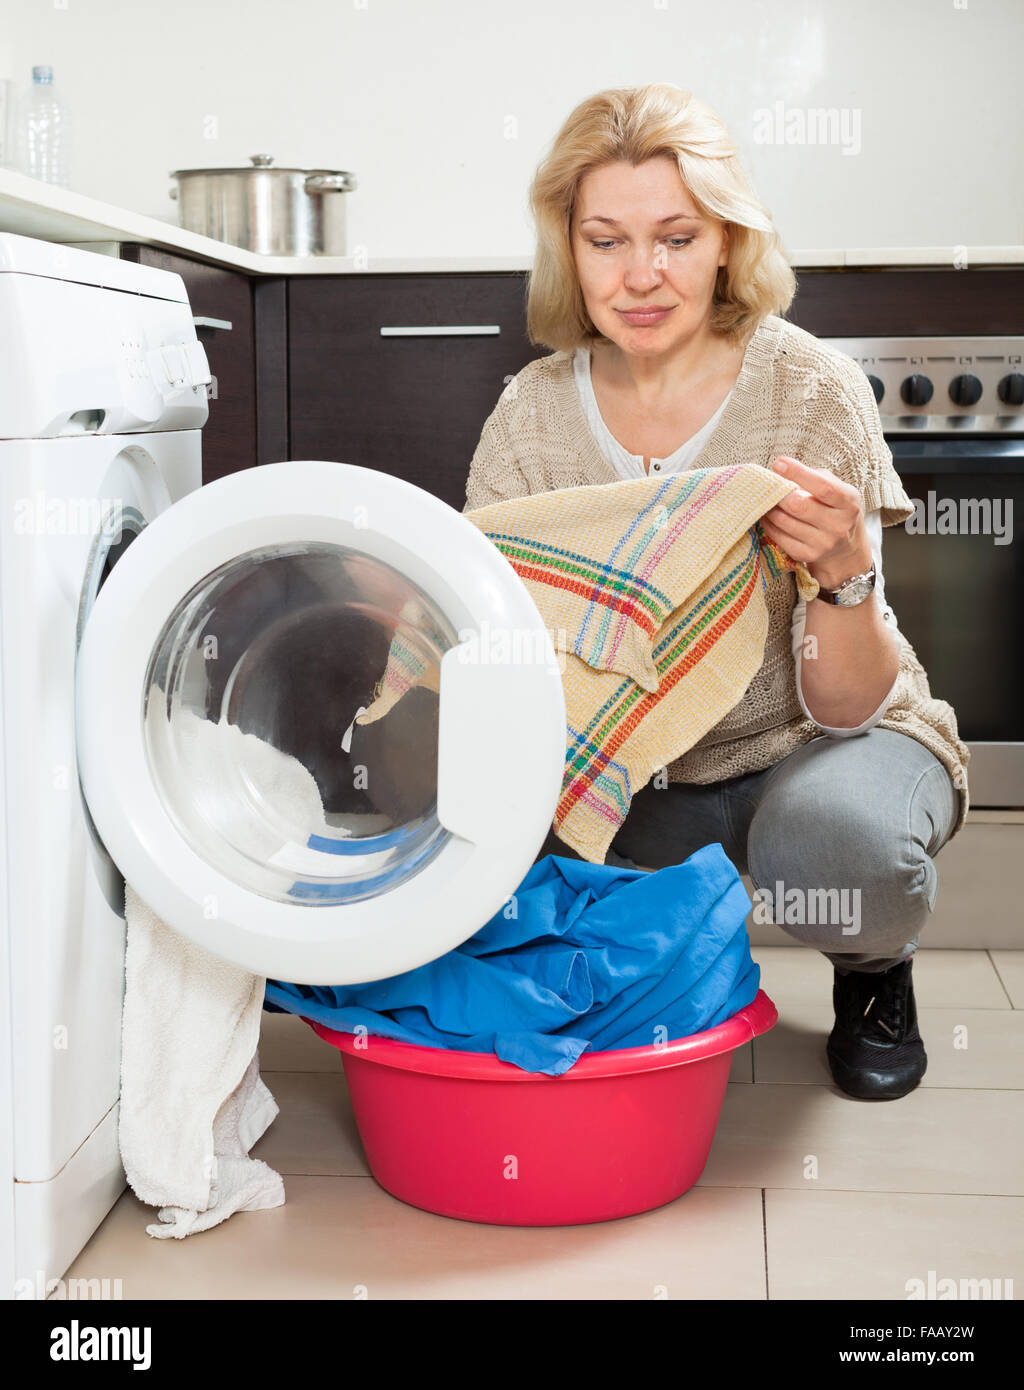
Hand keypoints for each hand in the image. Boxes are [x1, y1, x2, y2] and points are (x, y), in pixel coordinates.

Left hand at [761, 457, 871, 588]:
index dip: (799, 473)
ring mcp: (823, 543)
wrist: (845, 550)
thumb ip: (816, 478)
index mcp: (849, 503)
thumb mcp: (838, 491)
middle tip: (769, 484)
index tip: (779, 463)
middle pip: (799, 506)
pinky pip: (780, 537)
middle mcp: (838, 525)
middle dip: (779, 493)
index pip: (823, 487)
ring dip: (770, 508)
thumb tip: (784, 471)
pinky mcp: (808, 555)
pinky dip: (769, 524)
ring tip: (766, 499)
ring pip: (785, 521)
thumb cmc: (836, 511)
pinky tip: (768, 516)